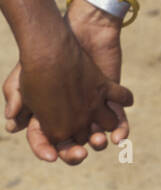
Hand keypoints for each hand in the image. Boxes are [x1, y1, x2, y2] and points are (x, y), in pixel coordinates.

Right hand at [3, 0, 130, 164]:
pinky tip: (120, 135)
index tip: (51, 157)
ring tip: (99, 142)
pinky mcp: (110, 96)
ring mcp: (91, 108)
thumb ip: (16, 98)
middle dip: (76, 153)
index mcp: (48, 117)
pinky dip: (120, 128)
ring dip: (100, 142)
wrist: (70, 32)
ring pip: (97, 134)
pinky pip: (118, 117)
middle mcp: (70, 116)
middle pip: (73, 144)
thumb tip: (11, 125)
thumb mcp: (22, 76)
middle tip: (80, 154)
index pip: (46, 142)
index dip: (46, 151)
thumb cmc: (42, 55)